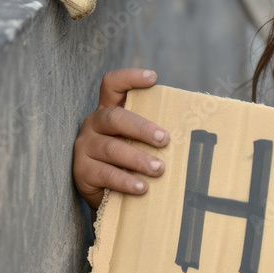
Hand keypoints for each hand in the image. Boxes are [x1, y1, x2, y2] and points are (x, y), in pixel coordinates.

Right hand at [72, 69, 169, 209]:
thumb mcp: (138, 142)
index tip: (153, 78)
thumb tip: (191, 132)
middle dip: (142, 128)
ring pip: (112, 149)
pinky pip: (105, 174)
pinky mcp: (82, 171)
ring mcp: (85, 147)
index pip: (112, 85)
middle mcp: (93, 124)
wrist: (108, 194)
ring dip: (138, 159)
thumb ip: (152, 132)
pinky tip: (142, 187)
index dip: (129, 78)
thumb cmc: (129, 161)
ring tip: (159, 169)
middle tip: (164, 139)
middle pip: (115, 118)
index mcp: (108, 111)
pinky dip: (126, 181)